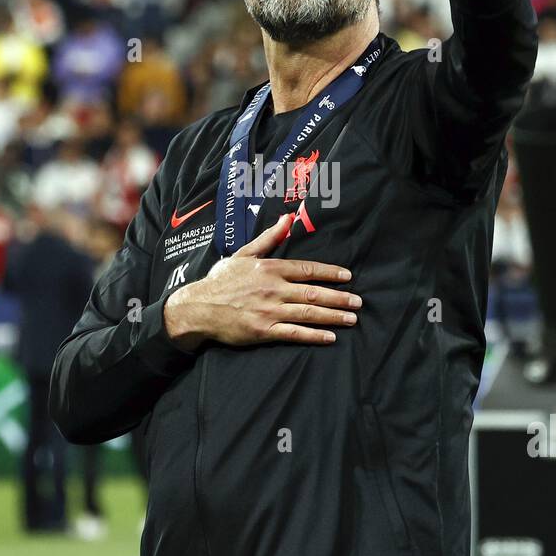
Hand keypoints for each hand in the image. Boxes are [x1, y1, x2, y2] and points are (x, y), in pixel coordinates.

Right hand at [163, 213, 360, 348]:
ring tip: (351, 319)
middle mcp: (273, 289)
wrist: (197, 307)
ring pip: (308, 313)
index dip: (330, 273)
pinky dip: (313, 335)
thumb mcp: (244, 254)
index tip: (348, 277)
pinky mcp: (262, 331)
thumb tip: (287, 218)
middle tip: (358, 302)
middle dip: (339, 297)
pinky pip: (293, 334)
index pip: (307, 269)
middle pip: (313, 293)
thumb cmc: (220, 280)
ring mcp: (269, 311)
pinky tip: (329, 337)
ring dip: (333, 316)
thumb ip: (269, 239)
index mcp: (270, 269)